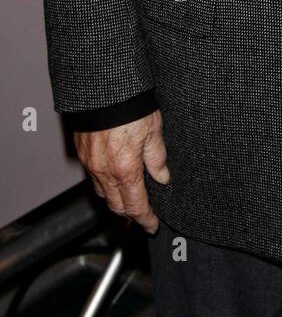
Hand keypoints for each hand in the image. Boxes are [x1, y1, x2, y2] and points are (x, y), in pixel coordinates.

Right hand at [75, 110, 169, 234]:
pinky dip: (104, 184)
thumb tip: (163, 177)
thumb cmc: (130, 107)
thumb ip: (157, 158)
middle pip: (116, 206)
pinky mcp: (82, 153)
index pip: (135, 206)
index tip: (152, 226)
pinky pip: (93, 177)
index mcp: (126, 170)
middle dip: (130, 214)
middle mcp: (105, 171)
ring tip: (129, 198)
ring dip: (116, 200)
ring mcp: (91, 164)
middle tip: (143, 215)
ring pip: (103, 193)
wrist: (103, 91)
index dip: (145, 219)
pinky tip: (114, 177)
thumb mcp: (154, 131)